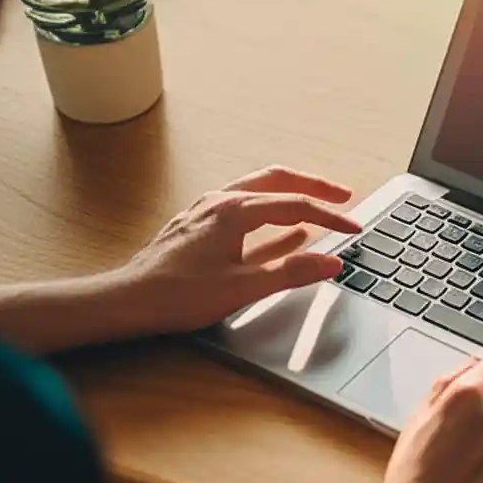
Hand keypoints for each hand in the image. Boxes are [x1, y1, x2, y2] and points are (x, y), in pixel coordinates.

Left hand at [118, 165, 360, 334]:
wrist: (128, 301)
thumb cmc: (177, 295)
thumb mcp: (243, 288)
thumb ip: (292, 273)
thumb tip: (331, 262)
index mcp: (234, 211)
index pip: (296, 205)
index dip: (330, 216)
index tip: (354, 228)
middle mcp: (220, 202)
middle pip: (278, 181)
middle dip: (314, 187)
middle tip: (343, 195)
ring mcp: (208, 210)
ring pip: (260, 189)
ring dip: (292, 193)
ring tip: (318, 204)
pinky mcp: (200, 225)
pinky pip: (244, 207)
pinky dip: (271, 212)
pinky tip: (284, 231)